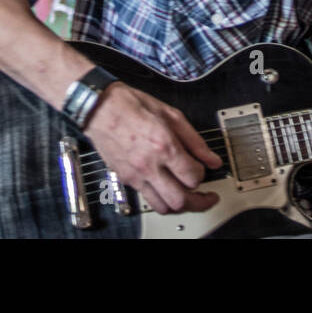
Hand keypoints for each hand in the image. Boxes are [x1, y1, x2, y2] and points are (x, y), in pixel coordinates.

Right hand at [84, 82, 222, 214]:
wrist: (99, 108)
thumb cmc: (131, 105)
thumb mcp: (171, 114)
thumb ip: (194, 140)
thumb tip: (211, 159)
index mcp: (164, 146)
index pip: (192, 176)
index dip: (203, 175)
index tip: (203, 169)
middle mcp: (149, 165)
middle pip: (180, 200)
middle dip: (199, 202)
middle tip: (207, 198)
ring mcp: (135, 175)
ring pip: (162, 207)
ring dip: (179, 206)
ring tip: (189, 198)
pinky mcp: (125, 179)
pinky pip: (147, 198)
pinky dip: (161, 198)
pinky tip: (167, 188)